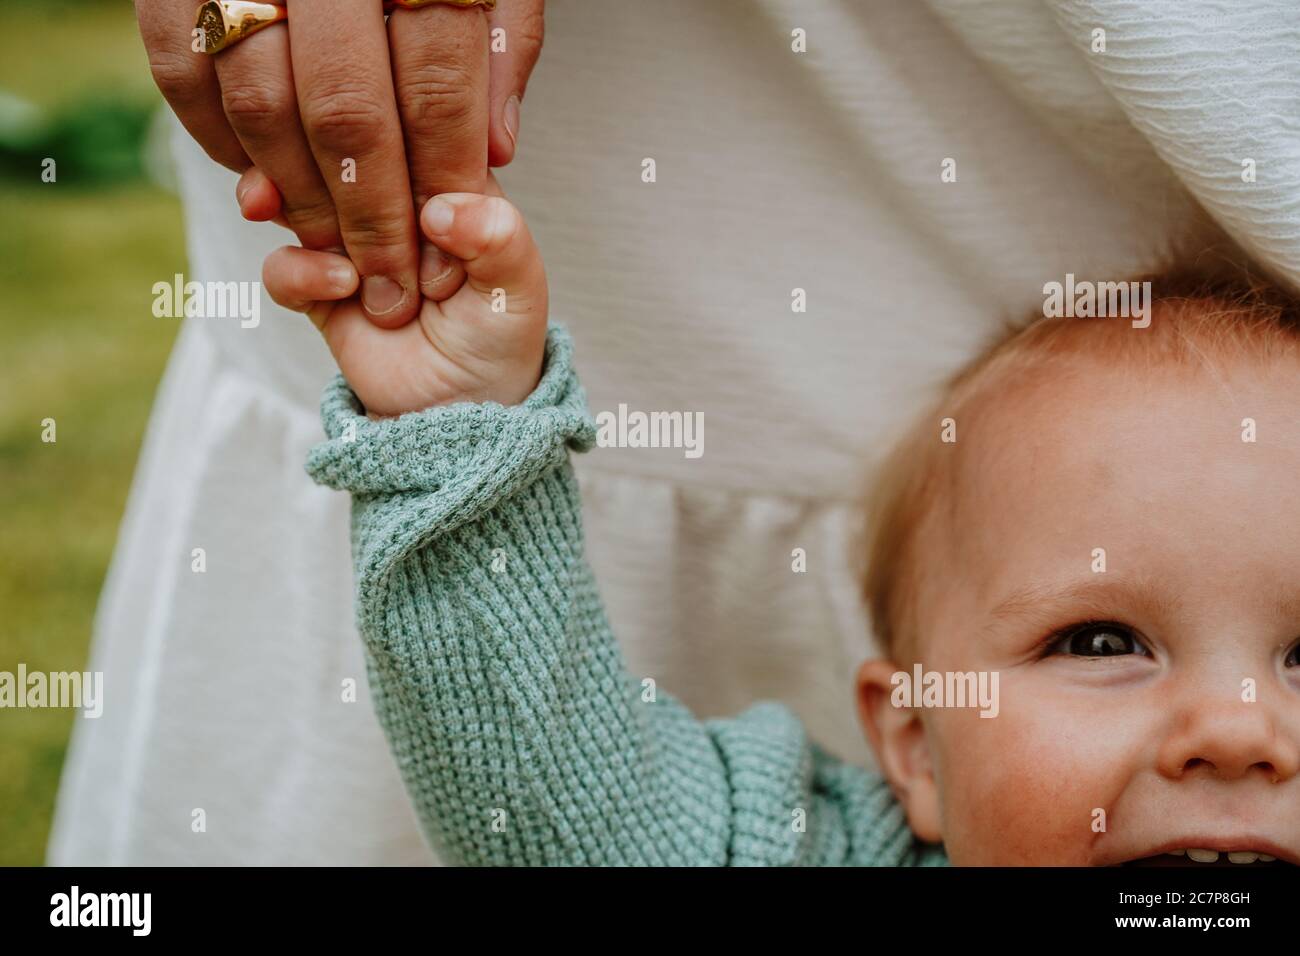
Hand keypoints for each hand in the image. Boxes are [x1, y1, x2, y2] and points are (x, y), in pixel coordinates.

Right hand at [136, 0, 543, 325]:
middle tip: (393, 276)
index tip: (450, 231)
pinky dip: (223, 142)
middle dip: (372, 212)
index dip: (444, 172)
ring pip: (261, 104)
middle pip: (346, 110)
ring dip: (301, 196)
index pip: (436, 86)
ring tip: (334, 244)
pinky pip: (186, 78)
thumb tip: (491, 151)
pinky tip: (265, 177)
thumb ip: (504, 54)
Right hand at [261, 176, 547, 415]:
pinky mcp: (315, 284)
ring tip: (349, 257)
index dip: (407, 158)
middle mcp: (389, 200)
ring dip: (312, 215)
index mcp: (446, 179)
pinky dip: (300, 268)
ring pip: (299, 195)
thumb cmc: (498, 336)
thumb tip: (439, 208)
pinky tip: (339, 285)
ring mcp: (346, 239)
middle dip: (356, 189)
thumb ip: (498, 235)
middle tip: (400, 243)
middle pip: (344, 156)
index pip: (411, 131)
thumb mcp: (519, 286)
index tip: (431, 212)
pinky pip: (281, 262)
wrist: (460, 409)